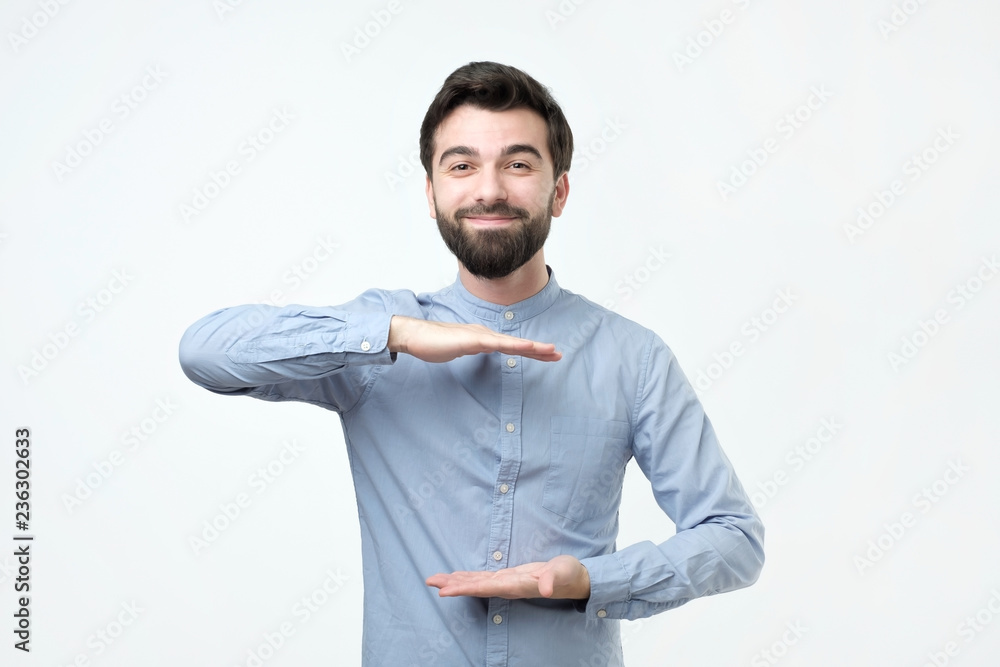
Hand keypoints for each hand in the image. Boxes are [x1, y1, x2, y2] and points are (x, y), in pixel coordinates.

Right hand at [388, 315, 561, 362]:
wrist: (415, 335)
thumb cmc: (433, 343)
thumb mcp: (458, 349)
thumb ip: (469, 348)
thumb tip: (477, 350)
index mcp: (483, 337)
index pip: (511, 346)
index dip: (530, 350)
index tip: (547, 355)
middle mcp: (485, 334)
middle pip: (517, 343)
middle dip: (539, 349)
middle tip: (558, 355)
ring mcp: (480, 336)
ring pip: (512, 343)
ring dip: (533, 347)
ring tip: (551, 351)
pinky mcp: (473, 339)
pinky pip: (498, 344)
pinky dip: (514, 346)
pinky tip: (527, 348)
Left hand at [426, 555, 589, 599]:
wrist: (574, 579)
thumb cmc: (568, 574)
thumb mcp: (563, 573)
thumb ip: (553, 580)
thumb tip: (547, 589)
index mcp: (516, 585)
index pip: (485, 588)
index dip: (464, 589)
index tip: (445, 590)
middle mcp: (507, 587)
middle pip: (474, 587)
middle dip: (452, 585)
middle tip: (429, 581)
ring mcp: (506, 583)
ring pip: (476, 583)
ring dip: (456, 581)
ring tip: (435, 579)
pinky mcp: (508, 577)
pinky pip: (483, 578)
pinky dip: (468, 577)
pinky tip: (456, 577)